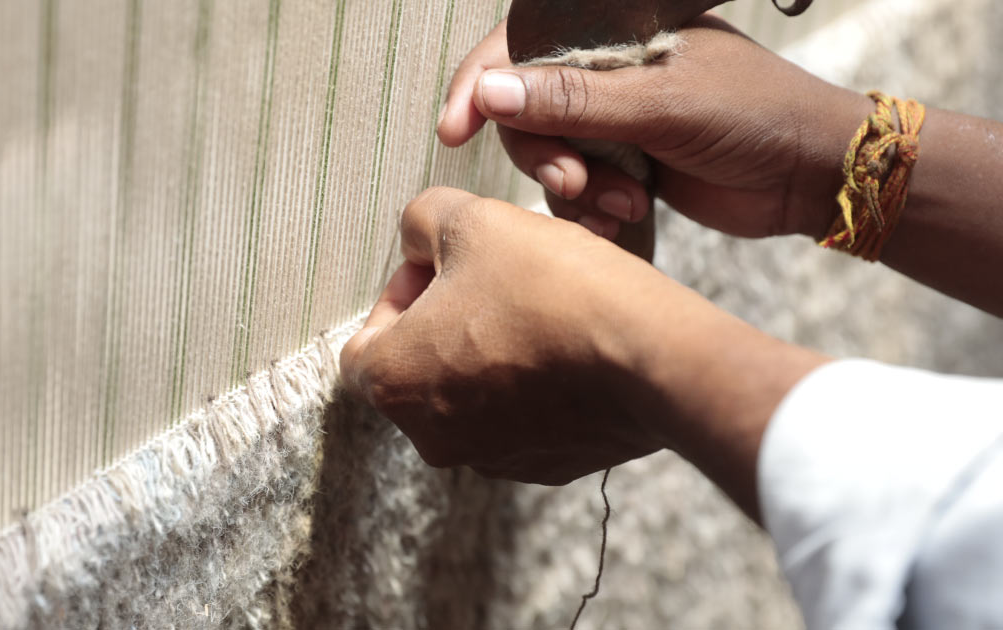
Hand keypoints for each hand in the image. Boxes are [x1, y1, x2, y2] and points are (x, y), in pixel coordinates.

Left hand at [340, 188, 826, 514]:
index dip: (399, 291)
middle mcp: (431, 436)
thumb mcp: (472, 221)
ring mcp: (490, 458)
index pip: (364, 339)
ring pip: (470, 392)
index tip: (443, 264)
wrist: (652, 358)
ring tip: (535, 305)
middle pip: (417, 368)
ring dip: (489, 349)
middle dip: (445, 318)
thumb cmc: (551, 289)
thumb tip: (420, 236)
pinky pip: (520, 417)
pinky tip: (567, 344)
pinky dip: (531, 382)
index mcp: (392, 384)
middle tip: (491, 275)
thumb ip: (421, 220)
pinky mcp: (545, 466)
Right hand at [439, 15, 872, 239]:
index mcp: (616, 30)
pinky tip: (623, 222)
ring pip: (550, 153)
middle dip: (542, 153)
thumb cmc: (754, 116)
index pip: (523, 43)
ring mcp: (616, 119)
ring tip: (624, 206)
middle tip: (573, 186)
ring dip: (573, 188)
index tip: (453, 130)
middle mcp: (608, 70)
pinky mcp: (626, 164)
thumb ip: (574, 101)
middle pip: (527, 108)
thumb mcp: (662, 104)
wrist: (813, 176)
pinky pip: (577, 187)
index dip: (481, 83)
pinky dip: (589, 210)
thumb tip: (490, 93)